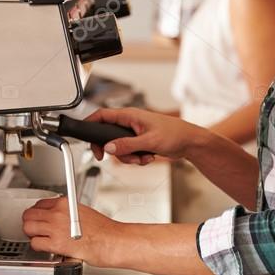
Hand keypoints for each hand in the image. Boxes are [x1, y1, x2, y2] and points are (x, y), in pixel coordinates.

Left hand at [22, 197, 123, 266]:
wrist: (112, 241)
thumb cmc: (103, 230)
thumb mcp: (82, 211)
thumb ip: (66, 212)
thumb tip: (56, 216)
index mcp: (65, 203)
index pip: (39, 203)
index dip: (36, 213)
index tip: (38, 218)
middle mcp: (58, 213)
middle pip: (29, 214)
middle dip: (30, 223)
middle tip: (35, 229)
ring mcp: (55, 228)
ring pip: (28, 227)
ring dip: (31, 234)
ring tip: (39, 238)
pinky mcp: (56, 244)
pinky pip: (35, 243)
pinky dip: (37, 246)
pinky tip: (45, 247)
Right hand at [84, 107, 206, 162]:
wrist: (189, 143)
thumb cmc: (175, 134)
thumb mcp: (148, 141)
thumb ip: (127, 145)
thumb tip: (109, 147)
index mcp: (130, 115)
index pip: (103, 115)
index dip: (91, 123)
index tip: (84, 135)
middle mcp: (130, 123)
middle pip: (108, 135)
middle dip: (111, 149)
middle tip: (106, 157)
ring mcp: (135, 133)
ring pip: (119, 147)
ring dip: (127, 157)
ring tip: (142, 158)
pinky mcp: (140, 142)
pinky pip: (129, 152)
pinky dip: (136, 159)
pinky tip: (148, 158)